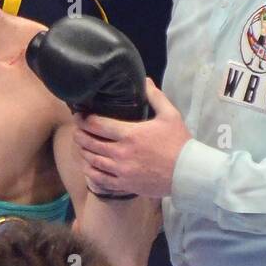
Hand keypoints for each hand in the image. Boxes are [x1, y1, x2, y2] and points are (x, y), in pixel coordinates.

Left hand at [73, 80, 190, 198]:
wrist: (187, 173)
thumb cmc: (179, 143)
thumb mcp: (170, 115)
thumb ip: (156, 97)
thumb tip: (145, 80)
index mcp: (130, 134)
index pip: (97, 124)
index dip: (84, 119)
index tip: (79, 116)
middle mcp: (121, 153)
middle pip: (90, 143)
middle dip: (80, 135)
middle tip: (77, 130)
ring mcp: (121, 170)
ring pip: (92, 161)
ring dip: (83, 152)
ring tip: (81, 145)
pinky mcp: (124, 184)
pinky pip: (100, 179)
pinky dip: (90, 171)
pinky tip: (88, 166)